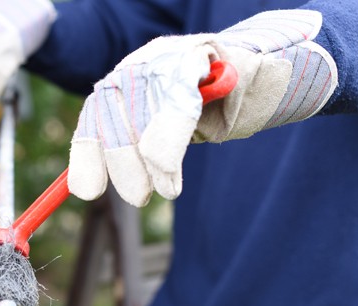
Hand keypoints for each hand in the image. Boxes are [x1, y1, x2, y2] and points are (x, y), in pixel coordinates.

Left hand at [67, 10, 337, 206]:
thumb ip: (136, 149)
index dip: (88, 156)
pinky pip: (175, 103)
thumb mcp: (167, 133)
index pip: (94, 117)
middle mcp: (140, 65)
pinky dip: (169, 143)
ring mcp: (168, 57)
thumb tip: (96, 187)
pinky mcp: (200, 57)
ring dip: (152, 163)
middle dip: (123, 166)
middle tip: (140, 196)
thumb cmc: (214, 112)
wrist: (269, 75)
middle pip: (112, 117)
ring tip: (167, 188)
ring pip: (143, 114)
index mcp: (126, 84)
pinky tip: (170, 169)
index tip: (90, 190)